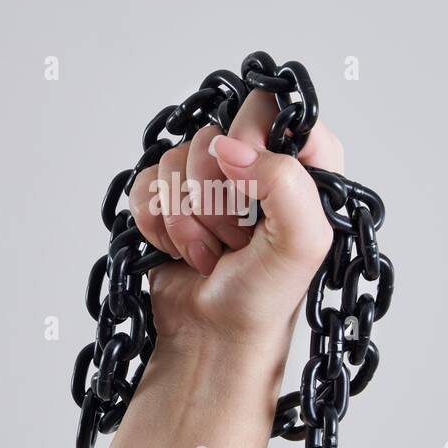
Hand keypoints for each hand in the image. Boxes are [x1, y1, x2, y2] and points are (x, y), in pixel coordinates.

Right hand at [128, 90, 343, 350]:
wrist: (212, 339)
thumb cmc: (264, 299)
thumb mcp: (302, 241)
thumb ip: (283, 180)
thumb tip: (229, 146)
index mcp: (301, 168)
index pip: (274, 107)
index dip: (254, 137)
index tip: (249, 180)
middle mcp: (255, 168)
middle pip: (215, 133)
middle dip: (215, 193)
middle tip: (235, 236)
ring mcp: (208, 184)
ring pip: (175, 158)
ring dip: (186, 217)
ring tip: (210, 253)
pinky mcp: (170, 200)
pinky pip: (145, 182)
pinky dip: (157, 222)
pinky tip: (179, 251)